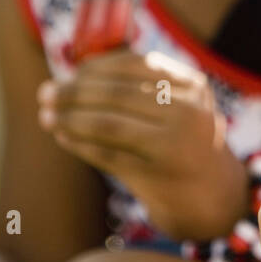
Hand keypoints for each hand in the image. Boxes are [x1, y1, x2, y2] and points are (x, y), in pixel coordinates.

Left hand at [37, 49, 248, 241]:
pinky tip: (62, 137)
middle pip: (116, 94)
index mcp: (192, 84)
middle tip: (44, 94)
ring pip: (108, 123)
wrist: (216, 196)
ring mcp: (175, 143)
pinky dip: (79, 144)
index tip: (68, 74)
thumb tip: (74, 75)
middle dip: (73, 92)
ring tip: (46, 116)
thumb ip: (139, 87)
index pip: (133, 64)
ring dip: (69, 118)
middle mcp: (188, 110)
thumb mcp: (178, 106)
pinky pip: (107, 154)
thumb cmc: (185, 144)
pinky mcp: (158, 174)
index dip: (94, 68)